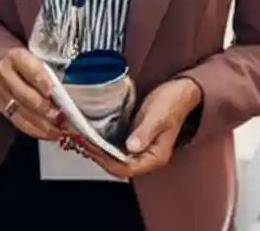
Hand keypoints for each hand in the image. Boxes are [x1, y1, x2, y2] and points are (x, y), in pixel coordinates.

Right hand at [0, 47, 62, 141]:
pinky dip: (36, 131)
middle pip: (23, 94)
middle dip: (43, 108)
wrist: (4, 67)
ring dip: (42, 124)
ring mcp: (0, 92)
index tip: (52, 91)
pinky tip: (50, 134)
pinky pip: (18, 123)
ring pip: (20, 111)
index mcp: (16, 57)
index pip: (29, 68)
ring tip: (59, 130)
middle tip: (60, 117)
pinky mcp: (0, 107)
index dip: (41, 80)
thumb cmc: (29, 64)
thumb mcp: (39, 59)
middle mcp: (4, 74)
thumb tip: (70, 95)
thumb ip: (51, 74)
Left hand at [68, 78, 202, 179]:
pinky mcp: (131, 138)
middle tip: (80, 140)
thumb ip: (145, 133)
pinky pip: (113, 145)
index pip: (126, 169)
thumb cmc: (172, 103)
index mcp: (155, 157)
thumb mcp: (158, 116)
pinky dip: (100, 141)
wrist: (178, 90)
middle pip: (116, 165)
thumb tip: (131, 148)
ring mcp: (137, 148)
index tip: (92, 148)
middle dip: (97, 155)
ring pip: (112, 156)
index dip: (106, 161)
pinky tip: (90, 132)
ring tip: (80, 136)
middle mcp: (145, 156)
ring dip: (96, 149)